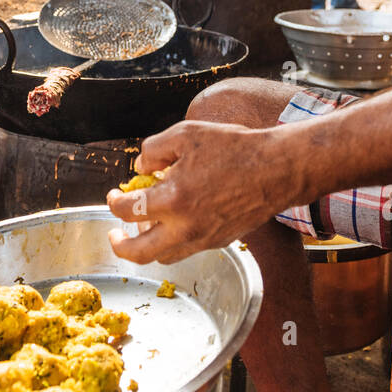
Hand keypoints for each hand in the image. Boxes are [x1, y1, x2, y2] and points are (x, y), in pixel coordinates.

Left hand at [105, 119, 290, 263]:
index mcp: (173, 200)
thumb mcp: (186, 134)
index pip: (127, 211)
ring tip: (145, 225)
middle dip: (120, 245)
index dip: (113, 202)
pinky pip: (186, 250)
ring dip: (147, 245)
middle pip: (138, 253)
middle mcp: (185, 227)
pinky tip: (175, 220)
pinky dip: (172, 241)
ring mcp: (204, 239)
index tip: (113, 195)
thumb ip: (154, 150)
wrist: (277, 168)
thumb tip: (140, 168)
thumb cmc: (235, 148)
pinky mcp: (219, 242)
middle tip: (115, 234)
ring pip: (163, 257)